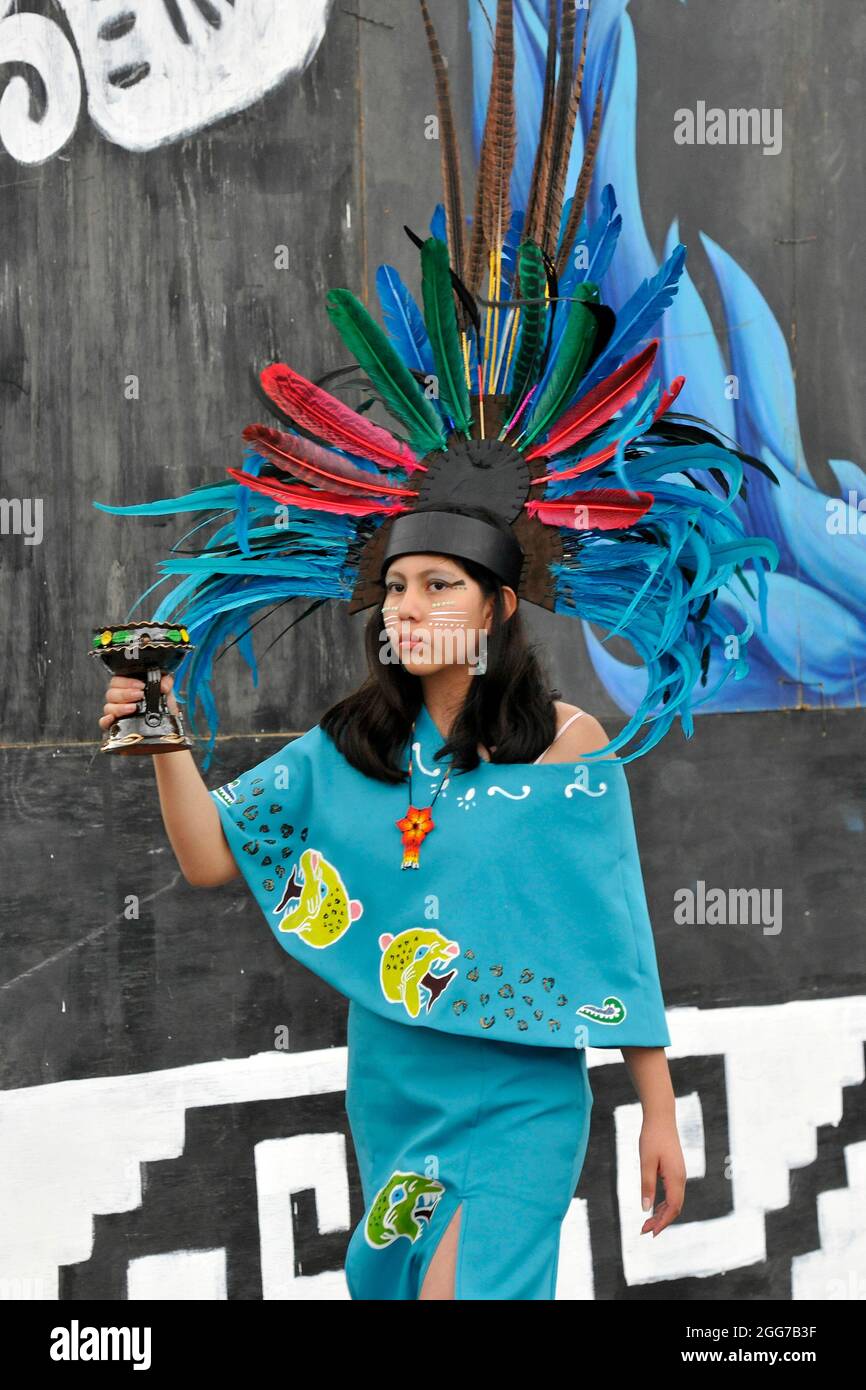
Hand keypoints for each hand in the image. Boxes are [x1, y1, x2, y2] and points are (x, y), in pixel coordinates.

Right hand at [99, 672, 178, 729]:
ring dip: (120, 707)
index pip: (118, 680)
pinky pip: (103, 722)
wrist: (166, 725)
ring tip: (133, 708)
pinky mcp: (115, 726)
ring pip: (108, 707)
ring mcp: (116, 712)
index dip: (127, 682)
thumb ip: (166, 683)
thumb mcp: (167, 692)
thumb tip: (163, 685)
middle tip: (139, 695)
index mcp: (128, 687)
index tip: (141, 686)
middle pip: (111, 693)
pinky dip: (106, 720)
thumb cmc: (162, 705)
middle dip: (125, 694)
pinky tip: (113, 719)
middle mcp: (120, 699)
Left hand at [638, 1113, 685, 1236]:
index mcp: (676, 1178)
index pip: (673, 1208)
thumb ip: (646, 1184)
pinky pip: (672, 1193)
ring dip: (661, 1213)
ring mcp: (679, 1174)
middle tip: (643, 1231)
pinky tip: (653, 1206)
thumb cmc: (652, 1137)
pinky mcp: (675, 1170)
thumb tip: (646, 1209)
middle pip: (674, 1208)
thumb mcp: (646, 1161)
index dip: (662, 1222)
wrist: (661, 1117)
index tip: (650, 1232)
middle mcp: (681, 1178)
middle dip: (661, 1221)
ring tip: (646, 1222)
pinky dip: (663, 1203)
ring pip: (674, 1201)